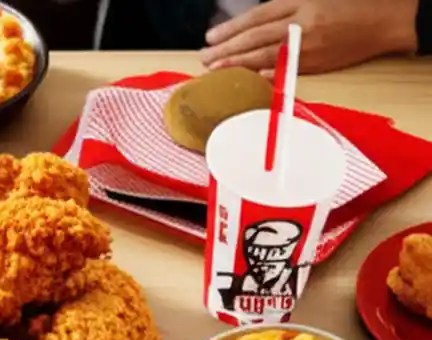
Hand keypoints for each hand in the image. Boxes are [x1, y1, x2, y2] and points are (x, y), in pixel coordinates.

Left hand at [202, 0, 418, 74]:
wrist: (386, 20)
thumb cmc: (349, 4)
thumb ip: (285, 8)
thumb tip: (252, 25)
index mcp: (300, 3)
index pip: (257, 17)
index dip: (231, 29)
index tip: (210, 38)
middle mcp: (302, 24)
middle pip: (256, 38)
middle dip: (227, 49)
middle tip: (204, 58)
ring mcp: (309, 46)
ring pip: (266, 56)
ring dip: (238, 64)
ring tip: (215, 70)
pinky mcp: (318, 63)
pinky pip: (286, 70)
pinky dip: (266, 75)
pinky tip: (248, 80)